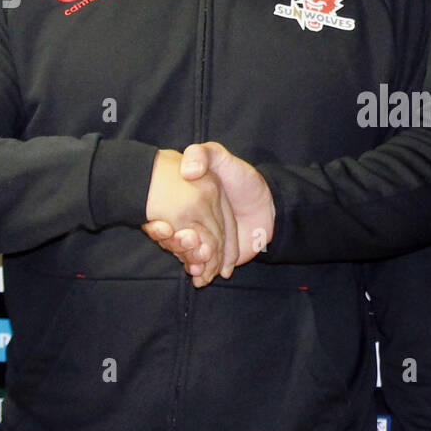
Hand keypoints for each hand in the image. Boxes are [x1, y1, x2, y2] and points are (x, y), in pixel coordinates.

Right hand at [143, 141, 273, 280]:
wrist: (270, 205)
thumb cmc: (244, 179)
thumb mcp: (220, 157)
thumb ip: (203, 154)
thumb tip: (188, 170)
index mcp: (184, 204)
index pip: (165, 220)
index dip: (160, 227)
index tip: (162, 227)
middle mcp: (190, 223)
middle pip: (175, 240)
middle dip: (176, 246)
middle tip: (187, 241)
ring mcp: (203, 241)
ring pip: (188, 257)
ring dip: (189, 262)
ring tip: (195, 264)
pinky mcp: (216, 257)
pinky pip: (205, 268)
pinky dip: (201, 273)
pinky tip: (201, 276)